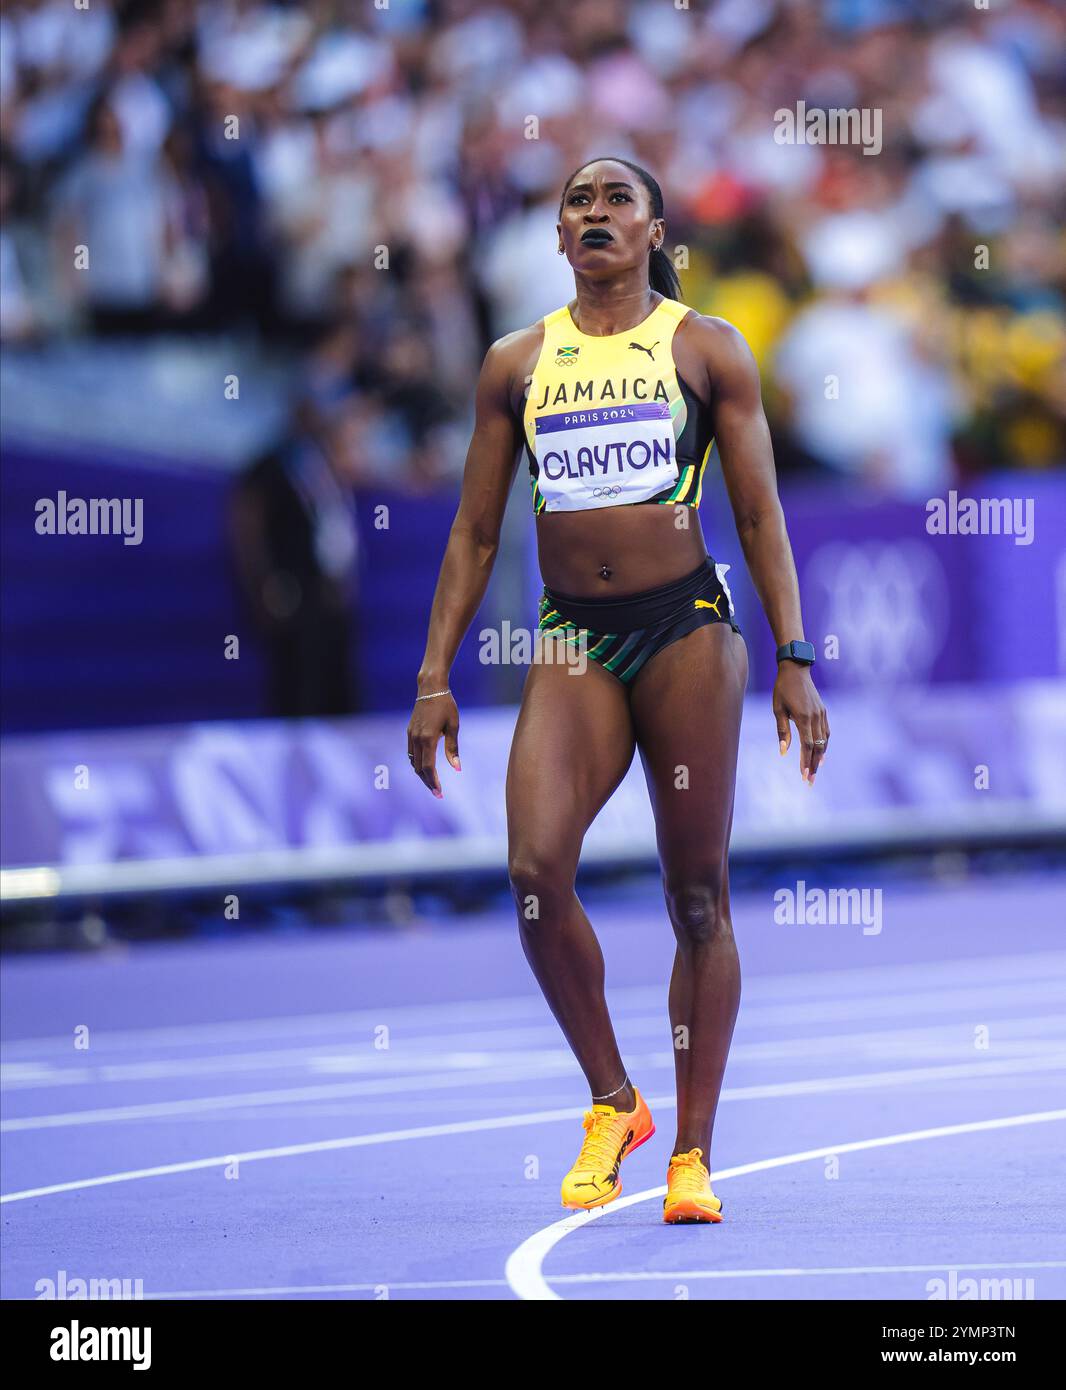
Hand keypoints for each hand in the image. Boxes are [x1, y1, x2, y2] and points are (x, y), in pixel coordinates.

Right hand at [406, 691, 460, 797]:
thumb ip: (453, 749)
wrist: (430, 689)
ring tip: (433, 782)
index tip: (440, 793)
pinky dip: (418, 763)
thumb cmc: (446, 706)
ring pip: (413, 762)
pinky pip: (411, 754)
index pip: (429, 767)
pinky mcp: (409, 732)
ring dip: (422, 774)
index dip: (434, 782)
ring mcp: (411, 736)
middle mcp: (416, 739)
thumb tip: (457, 768)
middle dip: (428, 782)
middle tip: (438, 793)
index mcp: (428, 739)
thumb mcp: (453, 727)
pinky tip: (426, 767)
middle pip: (419, 768)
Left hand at [773, 662, 828, 784]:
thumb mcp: (778, 709)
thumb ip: (782, 731)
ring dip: (820, 757)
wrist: (796, 670)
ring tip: (815, 770)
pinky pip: (826, 732)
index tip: (804, 776)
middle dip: (814, 765)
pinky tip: (820, 752)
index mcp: (804, 718)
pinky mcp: (823, 711)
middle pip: (817, 747)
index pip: (806, 746)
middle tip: (810, 781)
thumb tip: (784, 752)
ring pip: (824, 741)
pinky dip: (824, 744)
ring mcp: (822, 714)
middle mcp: (816, 717)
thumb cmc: (782, 689)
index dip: (805, 762)